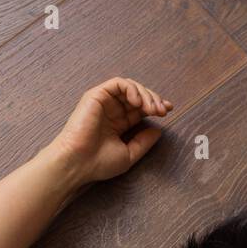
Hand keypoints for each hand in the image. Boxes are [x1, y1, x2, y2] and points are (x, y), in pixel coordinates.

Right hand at [45, 77, 172, 184]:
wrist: (78, 163)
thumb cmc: (98, 163)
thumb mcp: (129, 154)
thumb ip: (143, 142)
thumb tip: (158, 130)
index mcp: (118, 123)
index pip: (140, 108)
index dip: (155, 106)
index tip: (168, 110)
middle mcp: (111, 110)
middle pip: (138, 95)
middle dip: (154, 100)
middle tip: (162, 110)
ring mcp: (104, 102)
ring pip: (130, 87)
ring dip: (145, 94)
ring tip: (152, 108)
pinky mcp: (96, 95)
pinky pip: (118, 83)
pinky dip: (131, 89)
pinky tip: (138, 102)